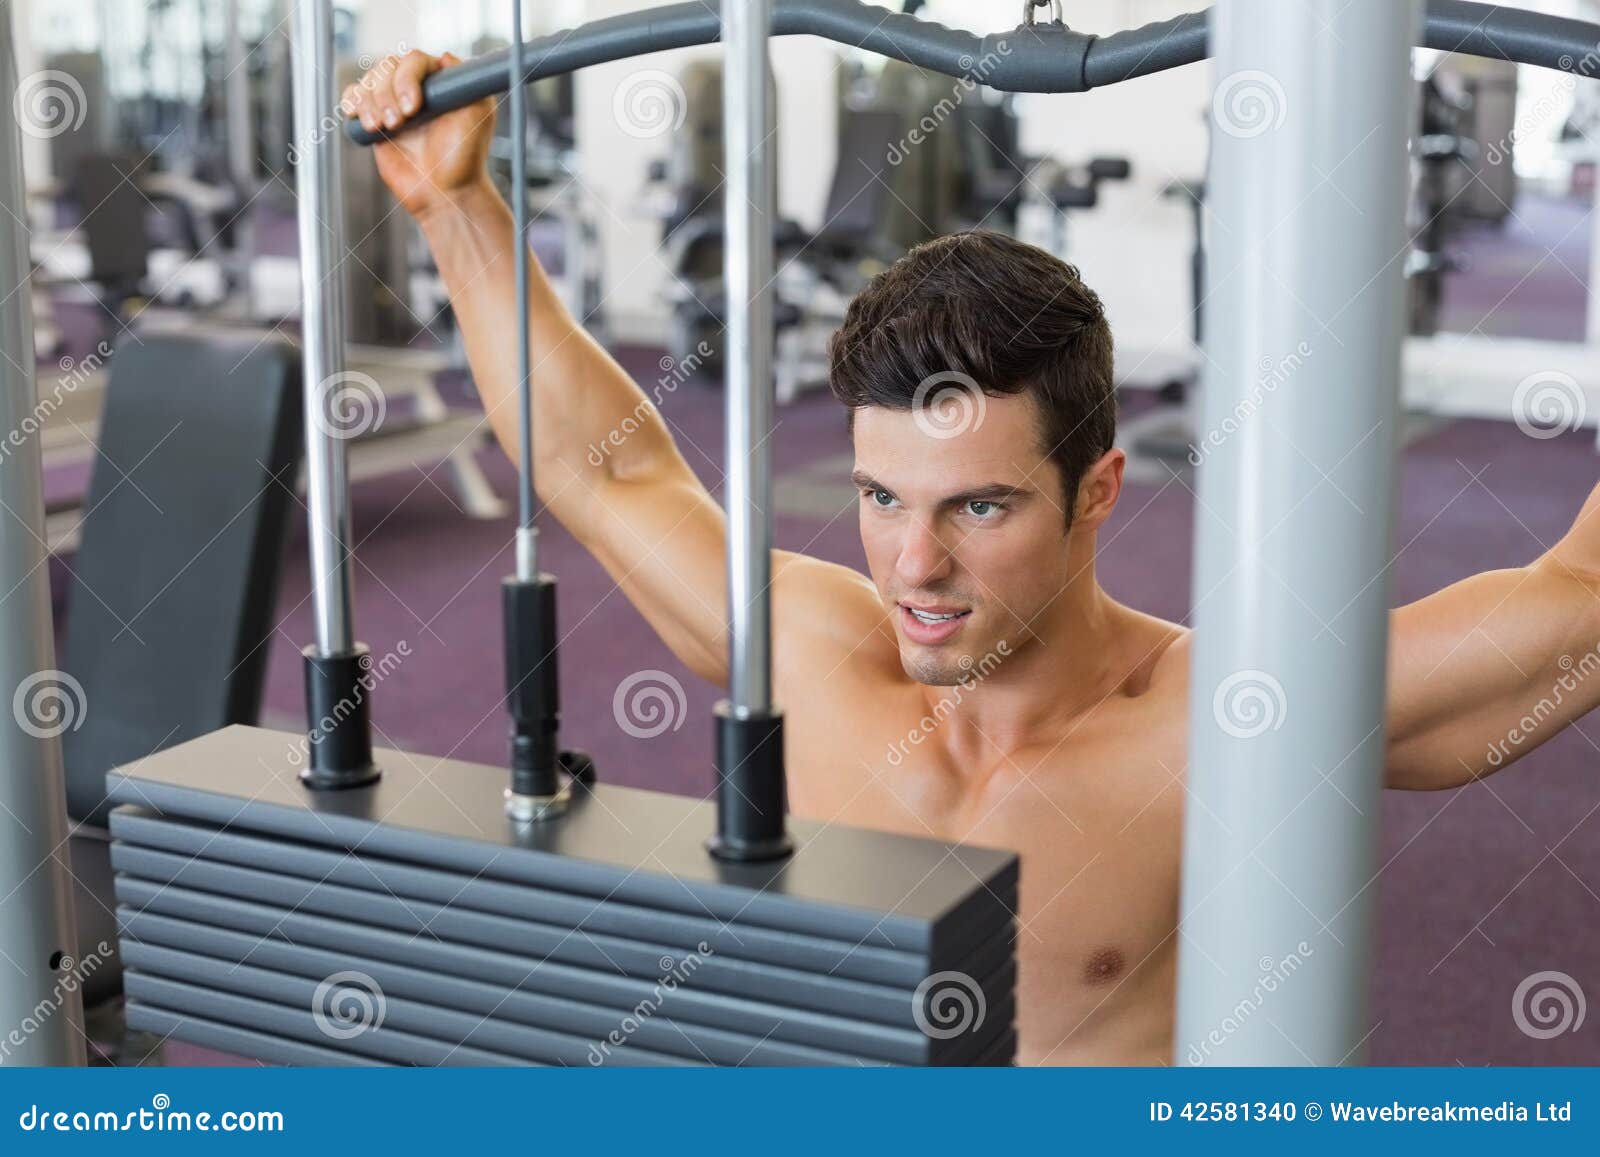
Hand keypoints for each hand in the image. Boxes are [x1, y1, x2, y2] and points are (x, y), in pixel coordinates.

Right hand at [342, 50, 496, 219]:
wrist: (444, 191)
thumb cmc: (464, 156)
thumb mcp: (478, 114)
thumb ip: (467, 80)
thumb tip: (445, 55)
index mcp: (438, 81)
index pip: (414, 60)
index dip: (408, 78)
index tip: (413, 108)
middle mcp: (414, 87)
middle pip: (386, 66)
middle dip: (388, 94)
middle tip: (398, 123)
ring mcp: (393, 102)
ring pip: (368, 81)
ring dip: (371, 103)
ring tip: (383, 127)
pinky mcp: (375, 119)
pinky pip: (352, 96)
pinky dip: (352, 102)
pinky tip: (364, 119)